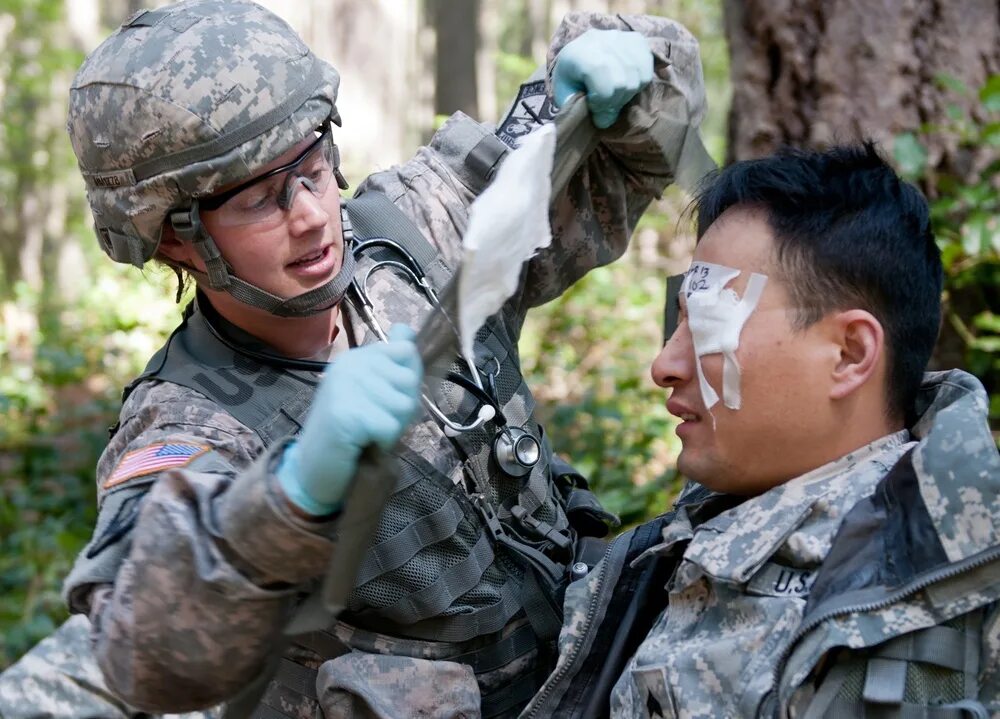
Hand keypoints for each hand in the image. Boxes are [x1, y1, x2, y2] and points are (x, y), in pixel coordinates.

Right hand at [277, 324, 422, 515]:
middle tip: (373, 422)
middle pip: (409, 381)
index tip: (384, 400)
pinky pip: (390, 427)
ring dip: (393, 427)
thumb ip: (394, 364)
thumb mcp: (375, 393)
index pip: (406, 351)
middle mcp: (349, 364)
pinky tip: (361, 443)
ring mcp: (345, 386)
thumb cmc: (350, 432)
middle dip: (402, 410)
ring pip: (404, 405)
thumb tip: (408, 328)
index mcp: (356, 357)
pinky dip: (383, 442)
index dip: (406, 383)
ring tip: (367, 433)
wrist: (312, 469)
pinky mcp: (345, 412)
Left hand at [553, 29, 653, 128]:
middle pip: (625, 84)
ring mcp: (621, 37)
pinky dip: (640, 82)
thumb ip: (581, 110)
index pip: (606, 88)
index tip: (594, 109)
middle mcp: (602, 40)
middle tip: (605, 105)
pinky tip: (625, 82)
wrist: (576, 54)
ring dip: (628, 94)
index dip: (602, 105)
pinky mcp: (637, 39)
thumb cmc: (570, 79)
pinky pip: (648, 68)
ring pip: (639, 78)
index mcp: (579, 54)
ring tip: (614, 93)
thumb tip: (605, 120)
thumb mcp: (566, 96)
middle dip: (615, 102)